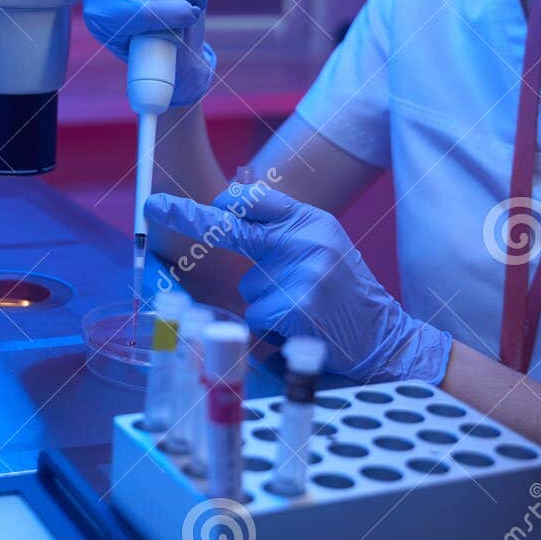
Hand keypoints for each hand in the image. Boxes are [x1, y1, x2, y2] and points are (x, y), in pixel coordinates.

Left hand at [145, 186, 451, 383]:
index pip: (256, 201)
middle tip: (154, 205)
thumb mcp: (322, 247)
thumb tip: (229, 202)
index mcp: (311, 221)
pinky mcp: (297, 307)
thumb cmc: (344, 294)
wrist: (386, 338)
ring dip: (263, 305)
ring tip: (300, 311)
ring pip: (247, 289)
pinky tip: (299, 329)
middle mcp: (307, 240)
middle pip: (233, 229)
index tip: (184, 201)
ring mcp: (303, 273)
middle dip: (189, 217)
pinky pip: (257, 318)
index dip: (221, 204)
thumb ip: (281, 229)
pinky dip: (270, 330)